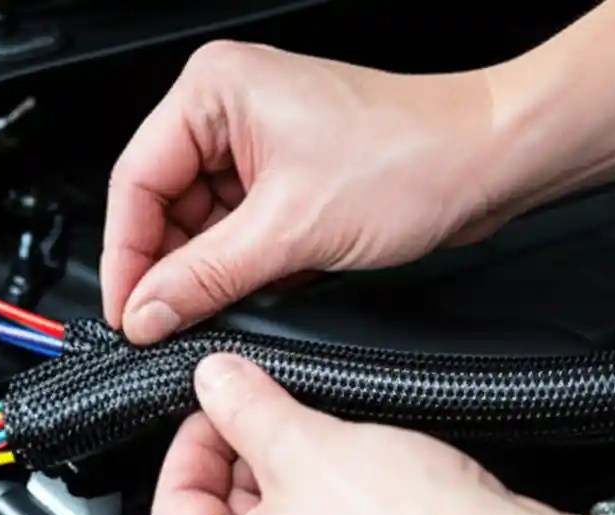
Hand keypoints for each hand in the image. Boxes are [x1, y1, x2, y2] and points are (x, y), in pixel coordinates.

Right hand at [102, 41, 511, 344]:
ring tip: (215, 307)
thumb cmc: (411, 157)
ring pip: (199, 223)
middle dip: (168, 267)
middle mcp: (228, 107)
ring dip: (206, 271)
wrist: (487, 162)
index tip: (128, 311)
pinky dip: (239, 266)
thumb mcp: (289, 230)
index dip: (127, 255)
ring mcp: (256, 141)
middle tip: (162, 323)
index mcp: (214, 90)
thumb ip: (206, 277)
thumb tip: (147, 312)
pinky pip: (236, 229)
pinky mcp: (283, 174)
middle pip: (163, 203)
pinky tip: (253, 288)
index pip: (136, 181)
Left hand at [153, 354, 573, 514]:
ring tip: (328, 448)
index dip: (196, 435)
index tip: (219, 403)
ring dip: (287, 490)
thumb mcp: (311, 443)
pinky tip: (360, 493)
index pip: (171, 501)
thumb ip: (246, 405)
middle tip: (276, 416)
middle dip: (245, 462)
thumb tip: (216, 382)